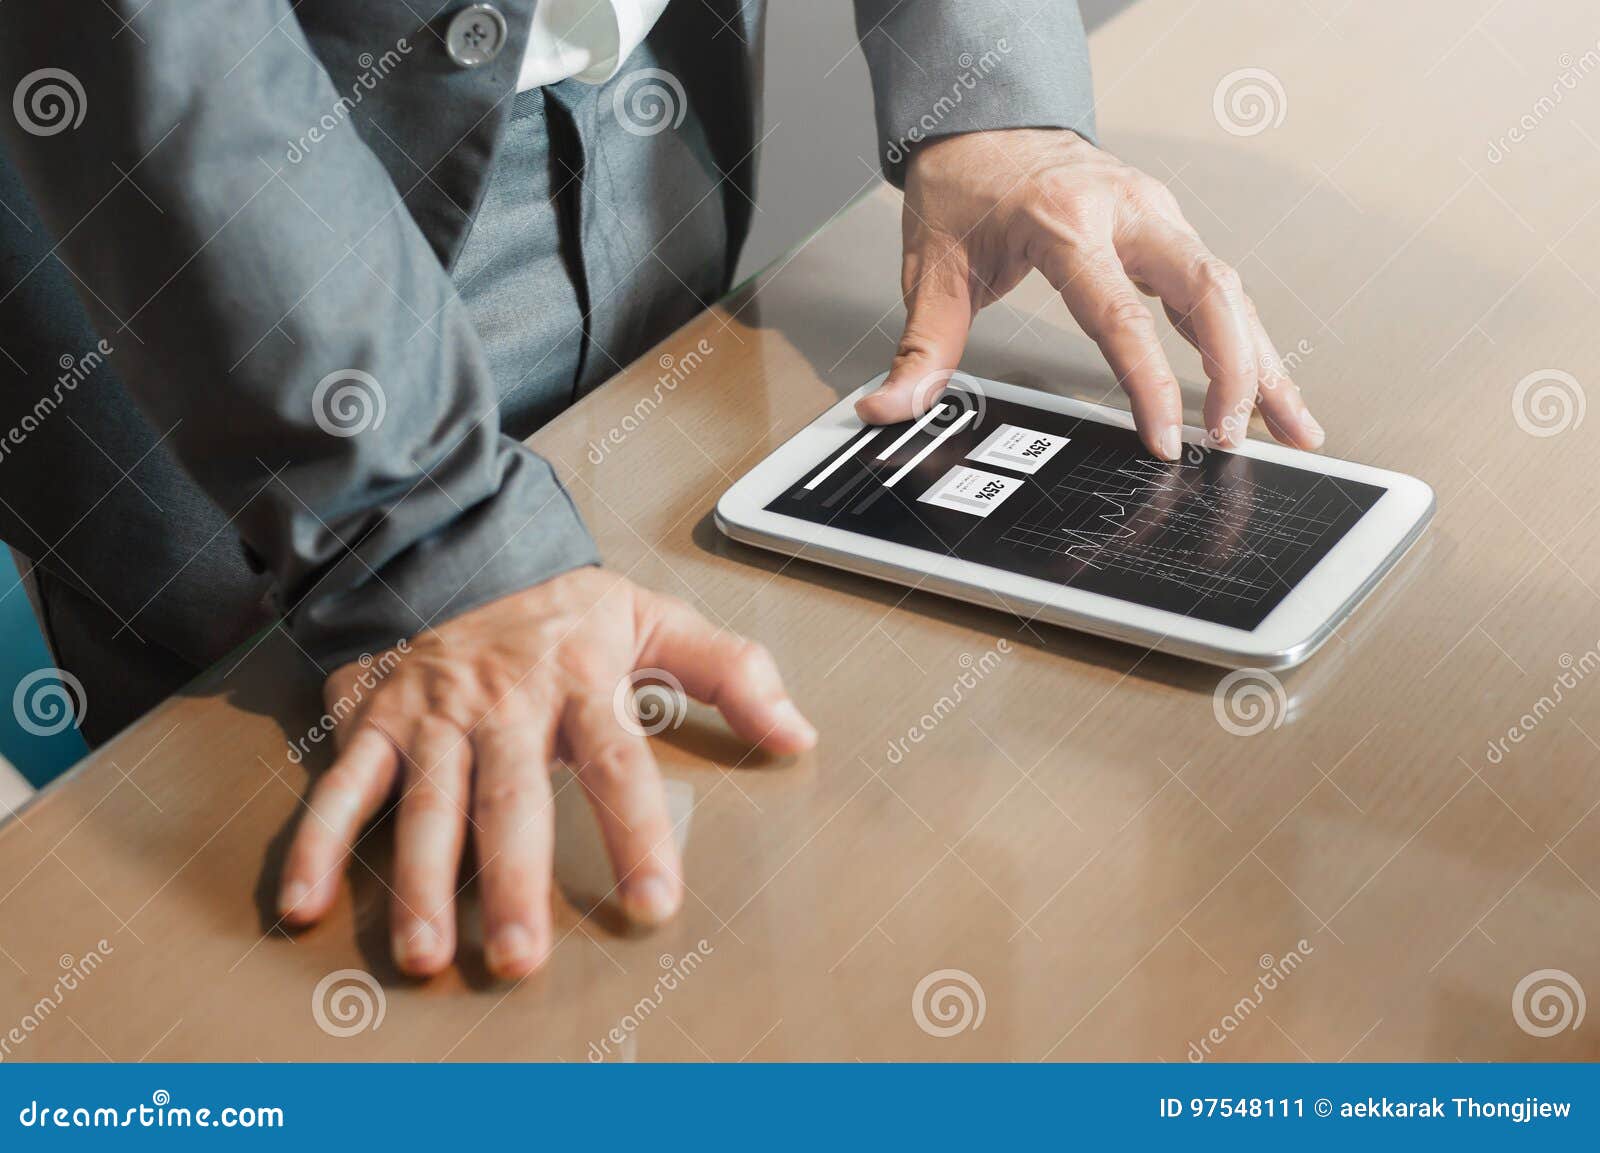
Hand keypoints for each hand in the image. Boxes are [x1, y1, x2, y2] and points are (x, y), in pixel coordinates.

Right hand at [276, 568, 815, 978]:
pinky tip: (305, 903)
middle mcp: (503, 700)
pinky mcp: (377, 719)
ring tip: (428, 954)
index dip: (636, 834)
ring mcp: (434, 712)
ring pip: (428, 802)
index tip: (653, 905)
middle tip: (522, 957)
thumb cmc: (569, 616)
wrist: (463, 558)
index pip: (616, 763)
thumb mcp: (656, 621)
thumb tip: (797, 734)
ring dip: (423, 882)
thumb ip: (732, 673)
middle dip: (514, 879)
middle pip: (511, 797)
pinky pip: (343, 784)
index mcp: (580, 677)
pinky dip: (317, 841)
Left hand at [856, 129, 1322, 457]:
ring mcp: (1157, 215)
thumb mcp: (932, 267)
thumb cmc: (963, 186)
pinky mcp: (1169, 228)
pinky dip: (1251, 341)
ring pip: (1230, 289)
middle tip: (1231, 437)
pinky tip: (1273, 388)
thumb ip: (921, 346)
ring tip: (1291, 427)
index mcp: (1067, 221)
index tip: (1164, 438)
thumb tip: (889, 408)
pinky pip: (1222, 288)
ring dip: (1263, 360)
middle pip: (1207, 289)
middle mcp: (1128, 211)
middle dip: (1233, 367)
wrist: (984, 121)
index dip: (1148, 382)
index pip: (1120, 314)